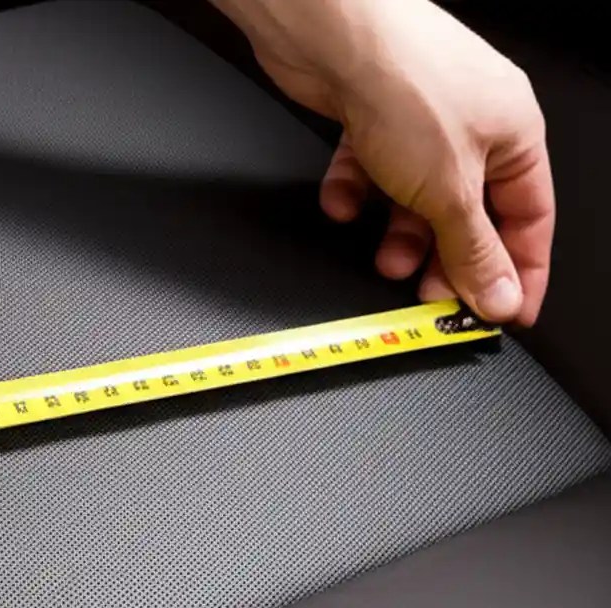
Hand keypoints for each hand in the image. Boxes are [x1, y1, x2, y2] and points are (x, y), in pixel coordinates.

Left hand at [214, 0, 553, 324]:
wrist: (333, 36)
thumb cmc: (405, 85)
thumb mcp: (449, 190)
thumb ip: (474, 249)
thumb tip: (501, 295)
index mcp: (514, 135)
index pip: (530, 219)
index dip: (519, 272)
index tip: (504, 314)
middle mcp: (471, 125)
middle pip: (468, 213)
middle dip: (448, 258)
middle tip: (429, 297)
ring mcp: (419, 120)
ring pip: (415, 196)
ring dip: (399, 233)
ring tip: (385, 259)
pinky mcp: (370, 117)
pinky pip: (369, 169)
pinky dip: (354, 192)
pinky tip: (342, 201)